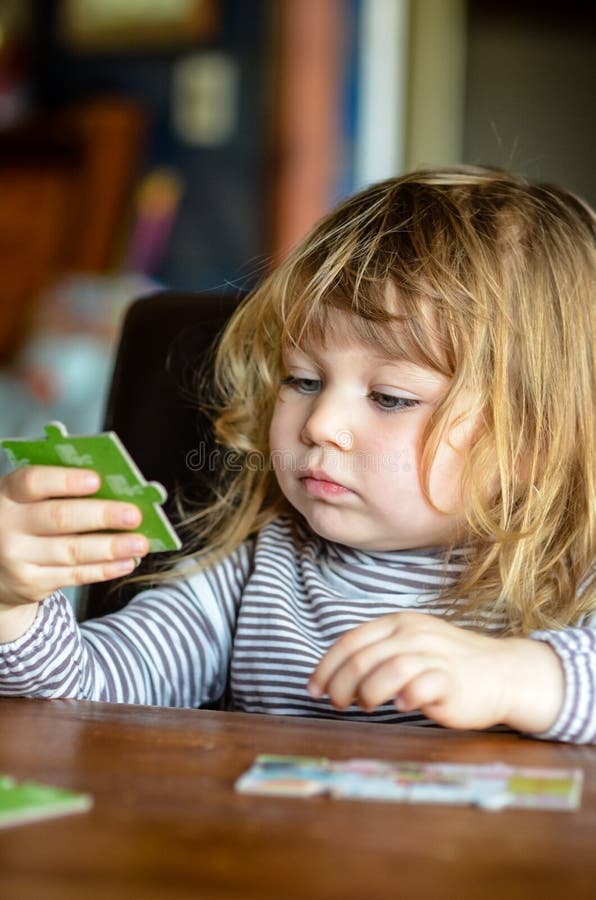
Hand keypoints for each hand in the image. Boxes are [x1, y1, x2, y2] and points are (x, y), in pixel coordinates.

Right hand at [0, 465, 148, 607]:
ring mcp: (17, 558)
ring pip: (71, 551)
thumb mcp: (26, 500)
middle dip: (101, 515)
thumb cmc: (24, 520)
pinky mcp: (31, 584)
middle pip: (59, 518)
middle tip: (134, 515)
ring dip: (111, 547)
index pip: (33, 482)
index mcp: (7, 494)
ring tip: (140, 542)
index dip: (65, 481)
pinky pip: (74, 576)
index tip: (97, 480)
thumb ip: (58, 492)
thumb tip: (115, 489)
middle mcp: (7, 526)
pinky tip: (126, 561)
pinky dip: (104, 569)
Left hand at [307, 612, 564, 733]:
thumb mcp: (410, 645)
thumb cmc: (449, 664)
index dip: (327, 667)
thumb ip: (378, 653)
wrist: (503, 673)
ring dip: (366, 692)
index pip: (351, 641)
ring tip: (367, 706)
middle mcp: (414, 634)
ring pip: (385, 670)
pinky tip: (400, 707)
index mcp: (399, 623)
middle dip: (340, 685)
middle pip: (362, 658)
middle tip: (338, 704)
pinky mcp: (451, 680)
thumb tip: (335, 676)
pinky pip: (420, 686)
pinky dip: (403, 698)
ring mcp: (434, 655)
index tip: (314, 689)